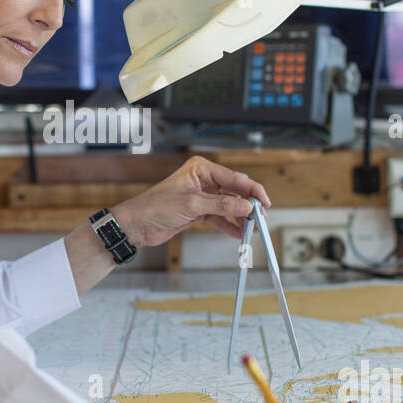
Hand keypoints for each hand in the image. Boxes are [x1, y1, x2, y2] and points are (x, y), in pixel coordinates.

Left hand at [110, 156, 270, 247]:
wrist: (138, 224)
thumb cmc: (156, 206)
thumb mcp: (193, 204)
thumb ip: (222, 206)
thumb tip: (246, 206)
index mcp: (201, 168)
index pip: (235, 177)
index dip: (252, 190)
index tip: (264, 202)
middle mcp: (203, 180)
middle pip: (234, 191)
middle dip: (248, 204)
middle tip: (260, 218)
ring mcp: (202, 196)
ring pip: (228, 205)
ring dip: (239, 217)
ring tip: (251, 228)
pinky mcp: (198, 211)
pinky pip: (219, 217)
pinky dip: (228, 225)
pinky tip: (238, 233)